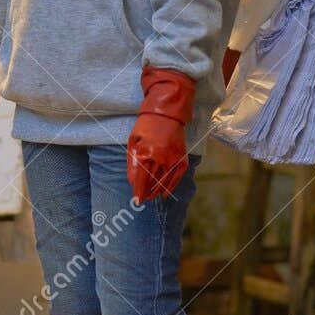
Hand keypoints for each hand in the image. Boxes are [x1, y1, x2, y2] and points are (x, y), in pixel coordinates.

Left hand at [126, 67, 194, 202]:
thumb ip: (132, 164)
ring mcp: (173, 159)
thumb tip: (133, 183)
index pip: (142, 181)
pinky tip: (166, 193)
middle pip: (153, 184)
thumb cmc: (145, 126)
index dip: (139, 193)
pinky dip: (172, 186)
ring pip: (165, 183)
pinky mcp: (182, 157)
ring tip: (152, 197)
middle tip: (143, 199)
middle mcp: (161, 159)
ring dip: (158, 192)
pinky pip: (177, 177)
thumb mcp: (133, 143)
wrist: (166, 113)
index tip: (137, 201)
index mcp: (146, 154)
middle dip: (147, 194)